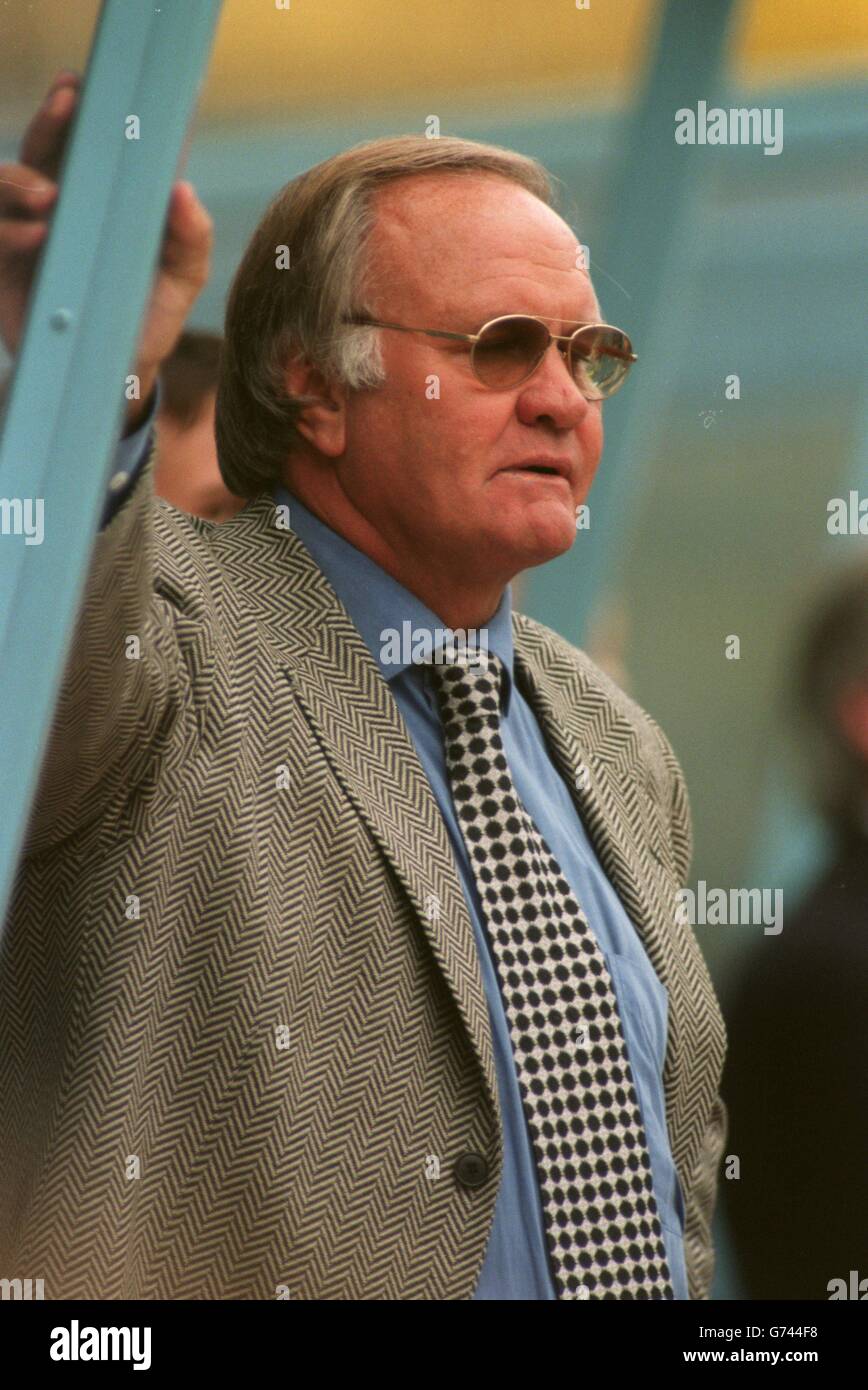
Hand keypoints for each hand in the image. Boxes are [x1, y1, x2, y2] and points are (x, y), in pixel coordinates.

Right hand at [0, 69, 213, 431]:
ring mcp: (27, 238)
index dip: (75, 111)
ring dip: (22, 179)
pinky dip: (10, 231)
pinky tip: (36, 236)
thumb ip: (191, 238)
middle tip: (66, 107)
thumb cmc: (146, 319)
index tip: (80, 86)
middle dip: (50, 123)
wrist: (117, 379)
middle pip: (40, 150)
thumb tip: (184, 190)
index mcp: (96, 200)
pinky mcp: (6, 271)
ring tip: (49, 196)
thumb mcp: (181, 280)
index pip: (81, 145)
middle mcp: (56, 210)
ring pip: (5, 186)